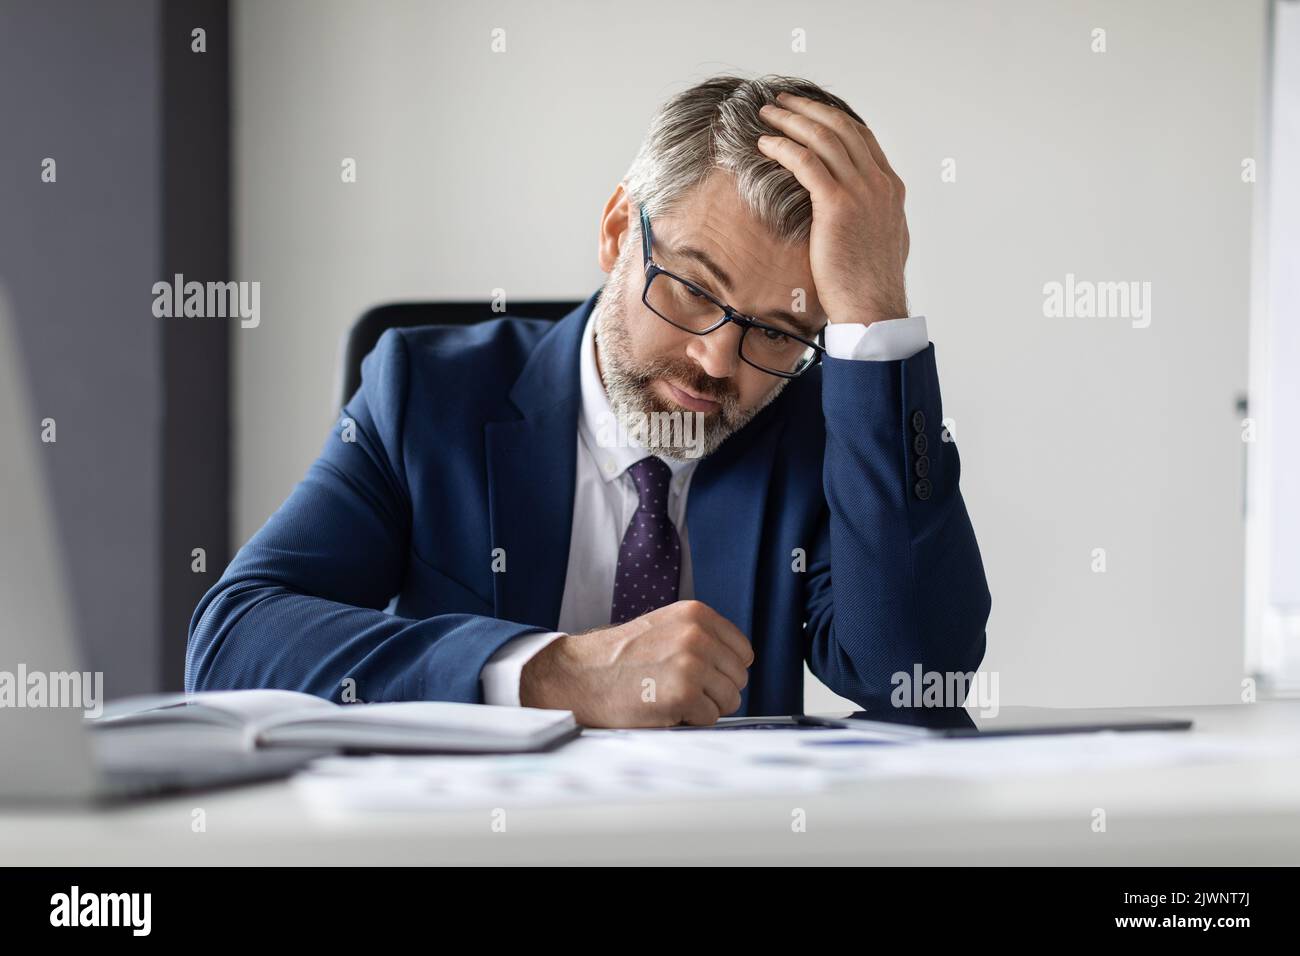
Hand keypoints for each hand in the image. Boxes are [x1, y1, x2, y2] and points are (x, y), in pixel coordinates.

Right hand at [519, 600, 752, 727]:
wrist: (580, 675)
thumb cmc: (619, 657)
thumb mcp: (665, 627)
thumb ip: (702, 638)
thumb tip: (739, 666)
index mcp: (696, 614)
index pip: (742, 651)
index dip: (724, 670)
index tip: (701, 676)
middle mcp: (698, 635)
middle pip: (738, 678)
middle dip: (715, 691)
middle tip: (680, 690)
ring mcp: (693, 664)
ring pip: (729, 700)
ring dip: (704, 707)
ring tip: (670, 697)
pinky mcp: (685, 694)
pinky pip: (710, 718)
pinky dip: (690, 721)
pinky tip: (663, 708)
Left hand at [756, 93, 909, 325]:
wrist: (873, 308)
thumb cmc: (868, 285)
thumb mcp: (879, 240)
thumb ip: (870, 216)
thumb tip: (854, 211)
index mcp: (890, 188)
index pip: (860, 137)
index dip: (831, 118)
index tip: (806, 111)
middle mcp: (879, 183)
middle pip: (841, 127)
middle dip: (807, 109)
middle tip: (781, 102)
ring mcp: (861, 192)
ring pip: (823, 138)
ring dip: (791, 120)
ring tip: (766, 114)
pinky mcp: (837, 205)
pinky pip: (806, 162)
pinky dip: (783, 147)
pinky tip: (764, 144)